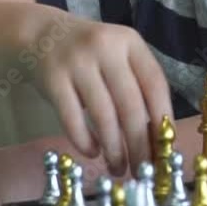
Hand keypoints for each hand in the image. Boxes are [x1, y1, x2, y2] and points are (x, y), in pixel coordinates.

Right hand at [31, 17, 172, 177]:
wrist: (40, 35)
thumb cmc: (89, 54)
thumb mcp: (118, 55)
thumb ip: (137, 84)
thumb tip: (156, 136)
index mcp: (130, 42)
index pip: (155, 84)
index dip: (163, 118)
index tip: (166, 148)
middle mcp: (105, 49)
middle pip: (130, 104)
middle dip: (139, 144)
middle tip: (142, 170)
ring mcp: (77, 63)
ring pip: (103, 115)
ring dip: (114, 148)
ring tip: (118, 168)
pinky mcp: (52, 79)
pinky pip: (72, 119)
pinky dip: (85, 141)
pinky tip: (92, 152)